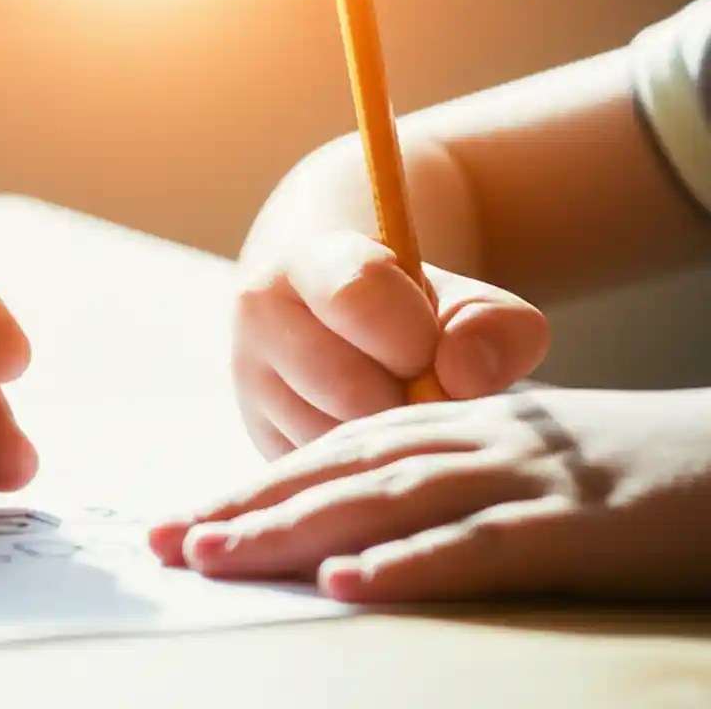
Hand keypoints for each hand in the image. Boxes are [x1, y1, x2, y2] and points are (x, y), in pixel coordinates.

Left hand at [150, 389, 710, 601]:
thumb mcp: (520, 468)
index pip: (333, 454)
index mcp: (456, 428)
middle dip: (247, 509)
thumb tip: (359, 531)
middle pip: (340, 472)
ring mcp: (522, 480)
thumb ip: (444, 484)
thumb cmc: (627, 478)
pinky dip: (410, 565)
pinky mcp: (574, 528)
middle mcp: (474, 442)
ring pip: (388, 500)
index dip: (253, 487)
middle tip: (166, 543)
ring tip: (218, 557)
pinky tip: (350, 586)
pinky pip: (480, 547)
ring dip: (296, 531)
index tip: (185, 523)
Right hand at [233, 137, 549, 458]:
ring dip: (387, 444)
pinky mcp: (259, 442)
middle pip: (346, 386)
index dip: (414, 335)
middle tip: (424, 393)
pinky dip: (365, 472)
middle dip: (406, 401)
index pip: (357, 295)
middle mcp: (260, 319)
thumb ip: (491, 325)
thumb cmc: (416, 314)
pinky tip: (379, 444)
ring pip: (333, 441)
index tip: (430, 350)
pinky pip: (323, 478)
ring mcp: (249, 385)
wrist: (344, 326)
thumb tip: (465, 376)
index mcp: (306, 263)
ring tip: (400, 414)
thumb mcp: (464, 302)